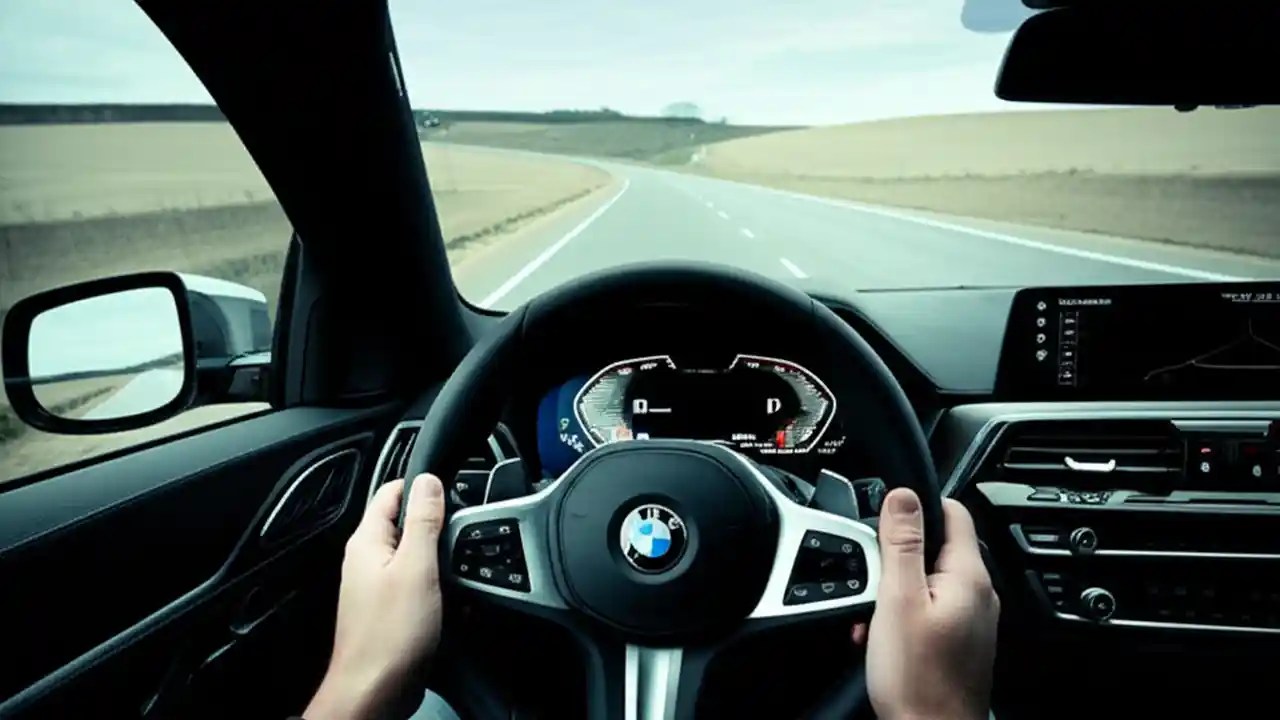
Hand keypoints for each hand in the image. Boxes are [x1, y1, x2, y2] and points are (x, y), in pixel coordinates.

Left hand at [304, 474, 445, 719]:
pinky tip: (449, 597)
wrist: (374, 690)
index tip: (451, 497)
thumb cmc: (390, 635)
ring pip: (413, 553)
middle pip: (404, 521)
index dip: (423, 487)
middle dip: (435, 524)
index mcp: (367, 541)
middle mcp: (367, 559)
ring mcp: (377, 584)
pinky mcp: (390, 608)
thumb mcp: (416, 567)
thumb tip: (428, 481)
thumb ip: (423, 521)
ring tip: (453, 570)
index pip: (391, 491)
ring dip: (437, 557)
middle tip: (457, 538)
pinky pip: (416, 581)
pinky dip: (435, 583)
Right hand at [852, 489, 998, 719]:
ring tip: (875, 617)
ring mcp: (971, 620)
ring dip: (895, 591)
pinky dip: (904, 615)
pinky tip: (884, 637)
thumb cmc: (917, 679)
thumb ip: (902, 544)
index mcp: (968, 576)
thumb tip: (904, 495)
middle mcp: (978, 595)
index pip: (953, 512)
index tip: (887, 522)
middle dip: (897, 558)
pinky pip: (929, 610)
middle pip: (935, 547)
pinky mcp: (959, 641)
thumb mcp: (898, 599)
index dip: (917, 507)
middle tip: (874, 582)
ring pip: (928, 581)